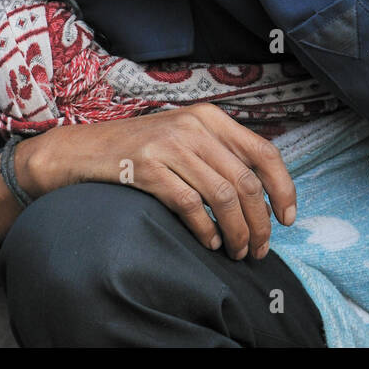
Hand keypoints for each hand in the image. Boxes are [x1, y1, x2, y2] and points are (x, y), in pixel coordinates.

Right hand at [25, 104, 296, 261]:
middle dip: (260, 222)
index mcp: (208, 117)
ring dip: (236, 231)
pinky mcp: (147, 168)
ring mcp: (169, 145)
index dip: (283, 188)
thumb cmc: (137, 149)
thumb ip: (219, 153)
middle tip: (260, 248)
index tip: (287, 218)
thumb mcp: (182, 137)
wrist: (81, 150)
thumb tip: (262, 193)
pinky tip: (208, 242)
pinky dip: (205, 229)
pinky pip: (190, 205)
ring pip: (223, 196)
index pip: (264, 152)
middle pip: (247, 181)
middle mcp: (193, 127)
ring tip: (236, 251)